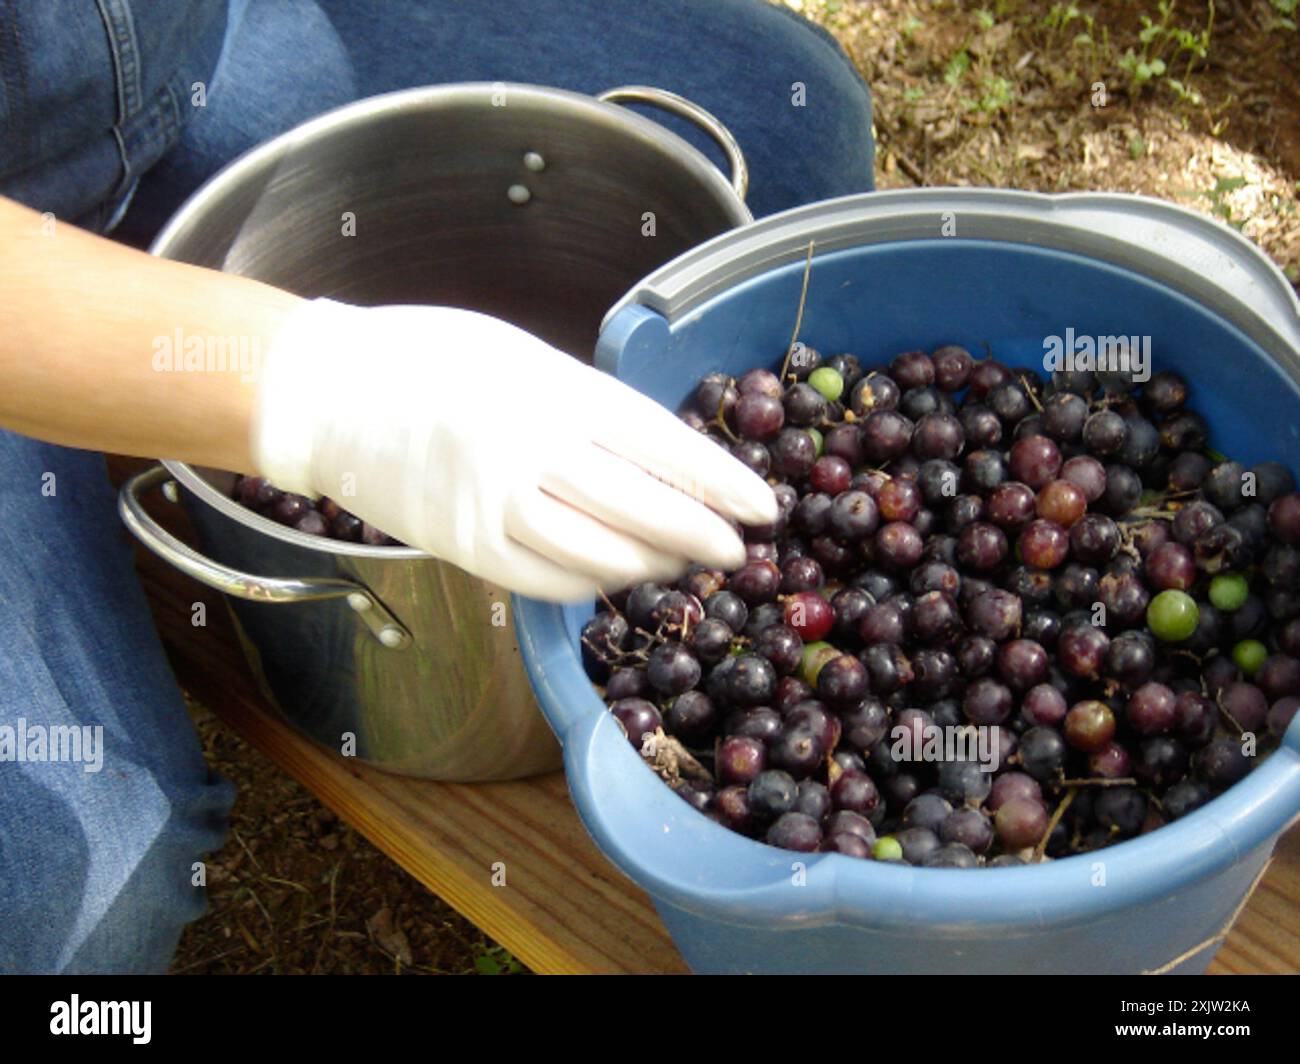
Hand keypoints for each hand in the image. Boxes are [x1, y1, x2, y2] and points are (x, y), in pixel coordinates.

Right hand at [251, 299, 776, 600]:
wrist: (325, 392)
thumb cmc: (427, 357)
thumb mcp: (521, 354)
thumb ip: (584, 403)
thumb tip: (651, 452)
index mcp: (555, 389)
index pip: (660, 443)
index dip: (718, 480)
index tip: (761, 504)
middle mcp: (533, 447)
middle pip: (643, 506)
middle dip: (702, 533)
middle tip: (739, 549)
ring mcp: (498, 503)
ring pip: (601, 553)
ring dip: (652, 564)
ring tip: (682, 562)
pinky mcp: (466, 546)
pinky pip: (549, 580)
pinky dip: (593, 583)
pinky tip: (616, 575)